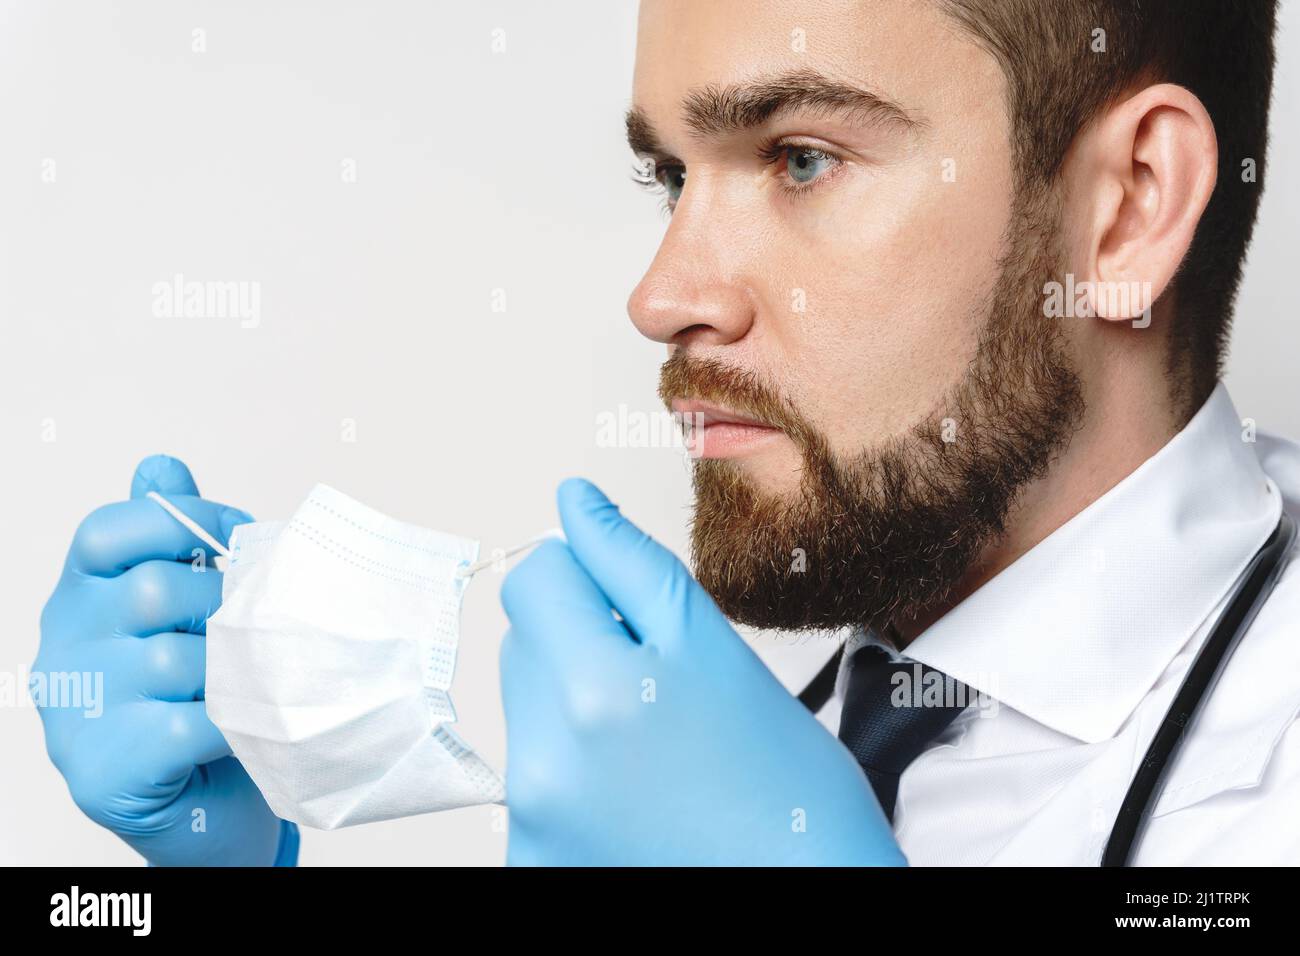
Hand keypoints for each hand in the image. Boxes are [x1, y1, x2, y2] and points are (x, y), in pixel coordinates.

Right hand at [33, 455, 295, 865]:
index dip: (182, 521)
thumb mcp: (185, 610)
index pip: (106, 531)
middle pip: (150, 592)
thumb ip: (172, 541)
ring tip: (258, 682)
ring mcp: (77, 712)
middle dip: (221, 605)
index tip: (240, 537)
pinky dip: (236, 720)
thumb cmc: (200, 694)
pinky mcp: (106, 770)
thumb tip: (160, 463)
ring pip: (175, 660)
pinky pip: (191, 723)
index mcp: (80, 597)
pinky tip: (252, 725)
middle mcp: (63, 648)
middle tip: (256, 628)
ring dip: (235, 669)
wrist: (208, 808)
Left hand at [500, 478, 905, 865]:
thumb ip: (630, 563)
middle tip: (663, 684)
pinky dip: (571, 768)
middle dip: (580, 640)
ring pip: (526, 709)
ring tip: (656, 742)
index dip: (584, 574)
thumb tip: (573, 503)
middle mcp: (541, 762)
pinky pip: (532, 776)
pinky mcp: (535, 859)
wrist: (808, 895)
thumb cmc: (787, 788)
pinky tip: (636, 788)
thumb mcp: (716, 648)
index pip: (532, 580)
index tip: (627, 601)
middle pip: (523, 644)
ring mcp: (532, 821)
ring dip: (573, 704)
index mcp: (589, 691)